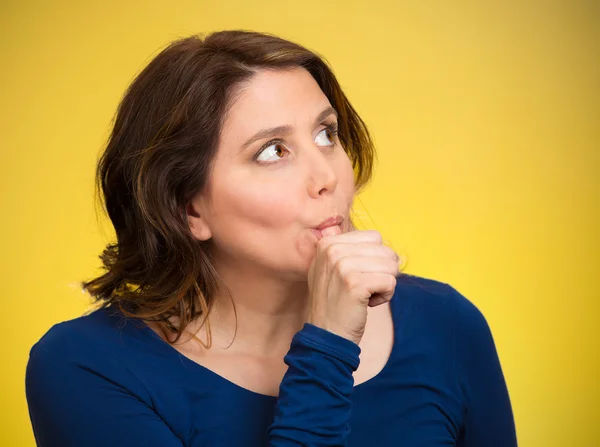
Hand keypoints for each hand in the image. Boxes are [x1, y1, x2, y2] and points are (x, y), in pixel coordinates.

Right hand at [307, 226, 398, 344]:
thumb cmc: (336, 302)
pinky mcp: (355, 284)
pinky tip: (368, 304)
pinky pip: (390, 282)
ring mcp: (342, 266)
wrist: (326, 334)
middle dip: (382, 271)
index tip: (357, 276)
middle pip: (385, 250)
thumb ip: (351, 250)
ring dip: (384, 284)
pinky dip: (386, 296)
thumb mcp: (331, 267)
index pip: (374, 237)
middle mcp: (332, 250)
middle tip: (363, 288)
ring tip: (365, 295)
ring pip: (391, 265)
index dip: (375, 259)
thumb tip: (385, 244)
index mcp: (328, 242)